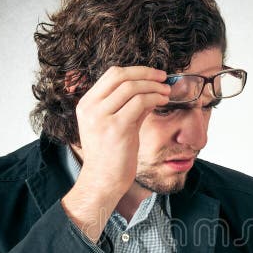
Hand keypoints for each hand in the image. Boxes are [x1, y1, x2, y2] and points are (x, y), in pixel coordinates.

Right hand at [73, 65, 170, 196]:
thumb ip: (129, 106)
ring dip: (153, 86)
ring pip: (131, 87)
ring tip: (166, 91)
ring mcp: (102, 117)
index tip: (153, 74)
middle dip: (146, 73)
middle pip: (120, 75)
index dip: (136, 70)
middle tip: (163, 77)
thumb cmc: (110, 156)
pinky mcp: (116, 127)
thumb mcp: (115, 124)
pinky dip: (154, 98)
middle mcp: (91, 108)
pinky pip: (139, 103)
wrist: (103, 181)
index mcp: (87, 104)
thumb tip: (150, 90)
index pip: (111, 75)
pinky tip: (162, 101)